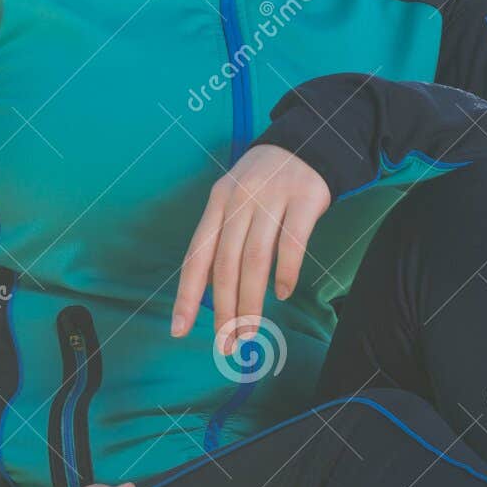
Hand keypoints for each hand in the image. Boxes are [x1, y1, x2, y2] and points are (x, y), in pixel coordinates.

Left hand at [170, 144, 329, 350]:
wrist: (306, 142)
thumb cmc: (266, 184)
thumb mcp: (235, 200)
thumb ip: (224, 239)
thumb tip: (213, 293)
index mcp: (217, 203)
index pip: (196, 256)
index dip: (187, 295)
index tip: (180, 329)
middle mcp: (239, 200)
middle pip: (226, 263)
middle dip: (225, 310)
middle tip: (228, 344)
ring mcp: (272, 198)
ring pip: (256, 259)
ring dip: (252, 301)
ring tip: (251, 332)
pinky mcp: (305, 199)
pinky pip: (292, 243)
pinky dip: (286, 273)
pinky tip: (283, 293)